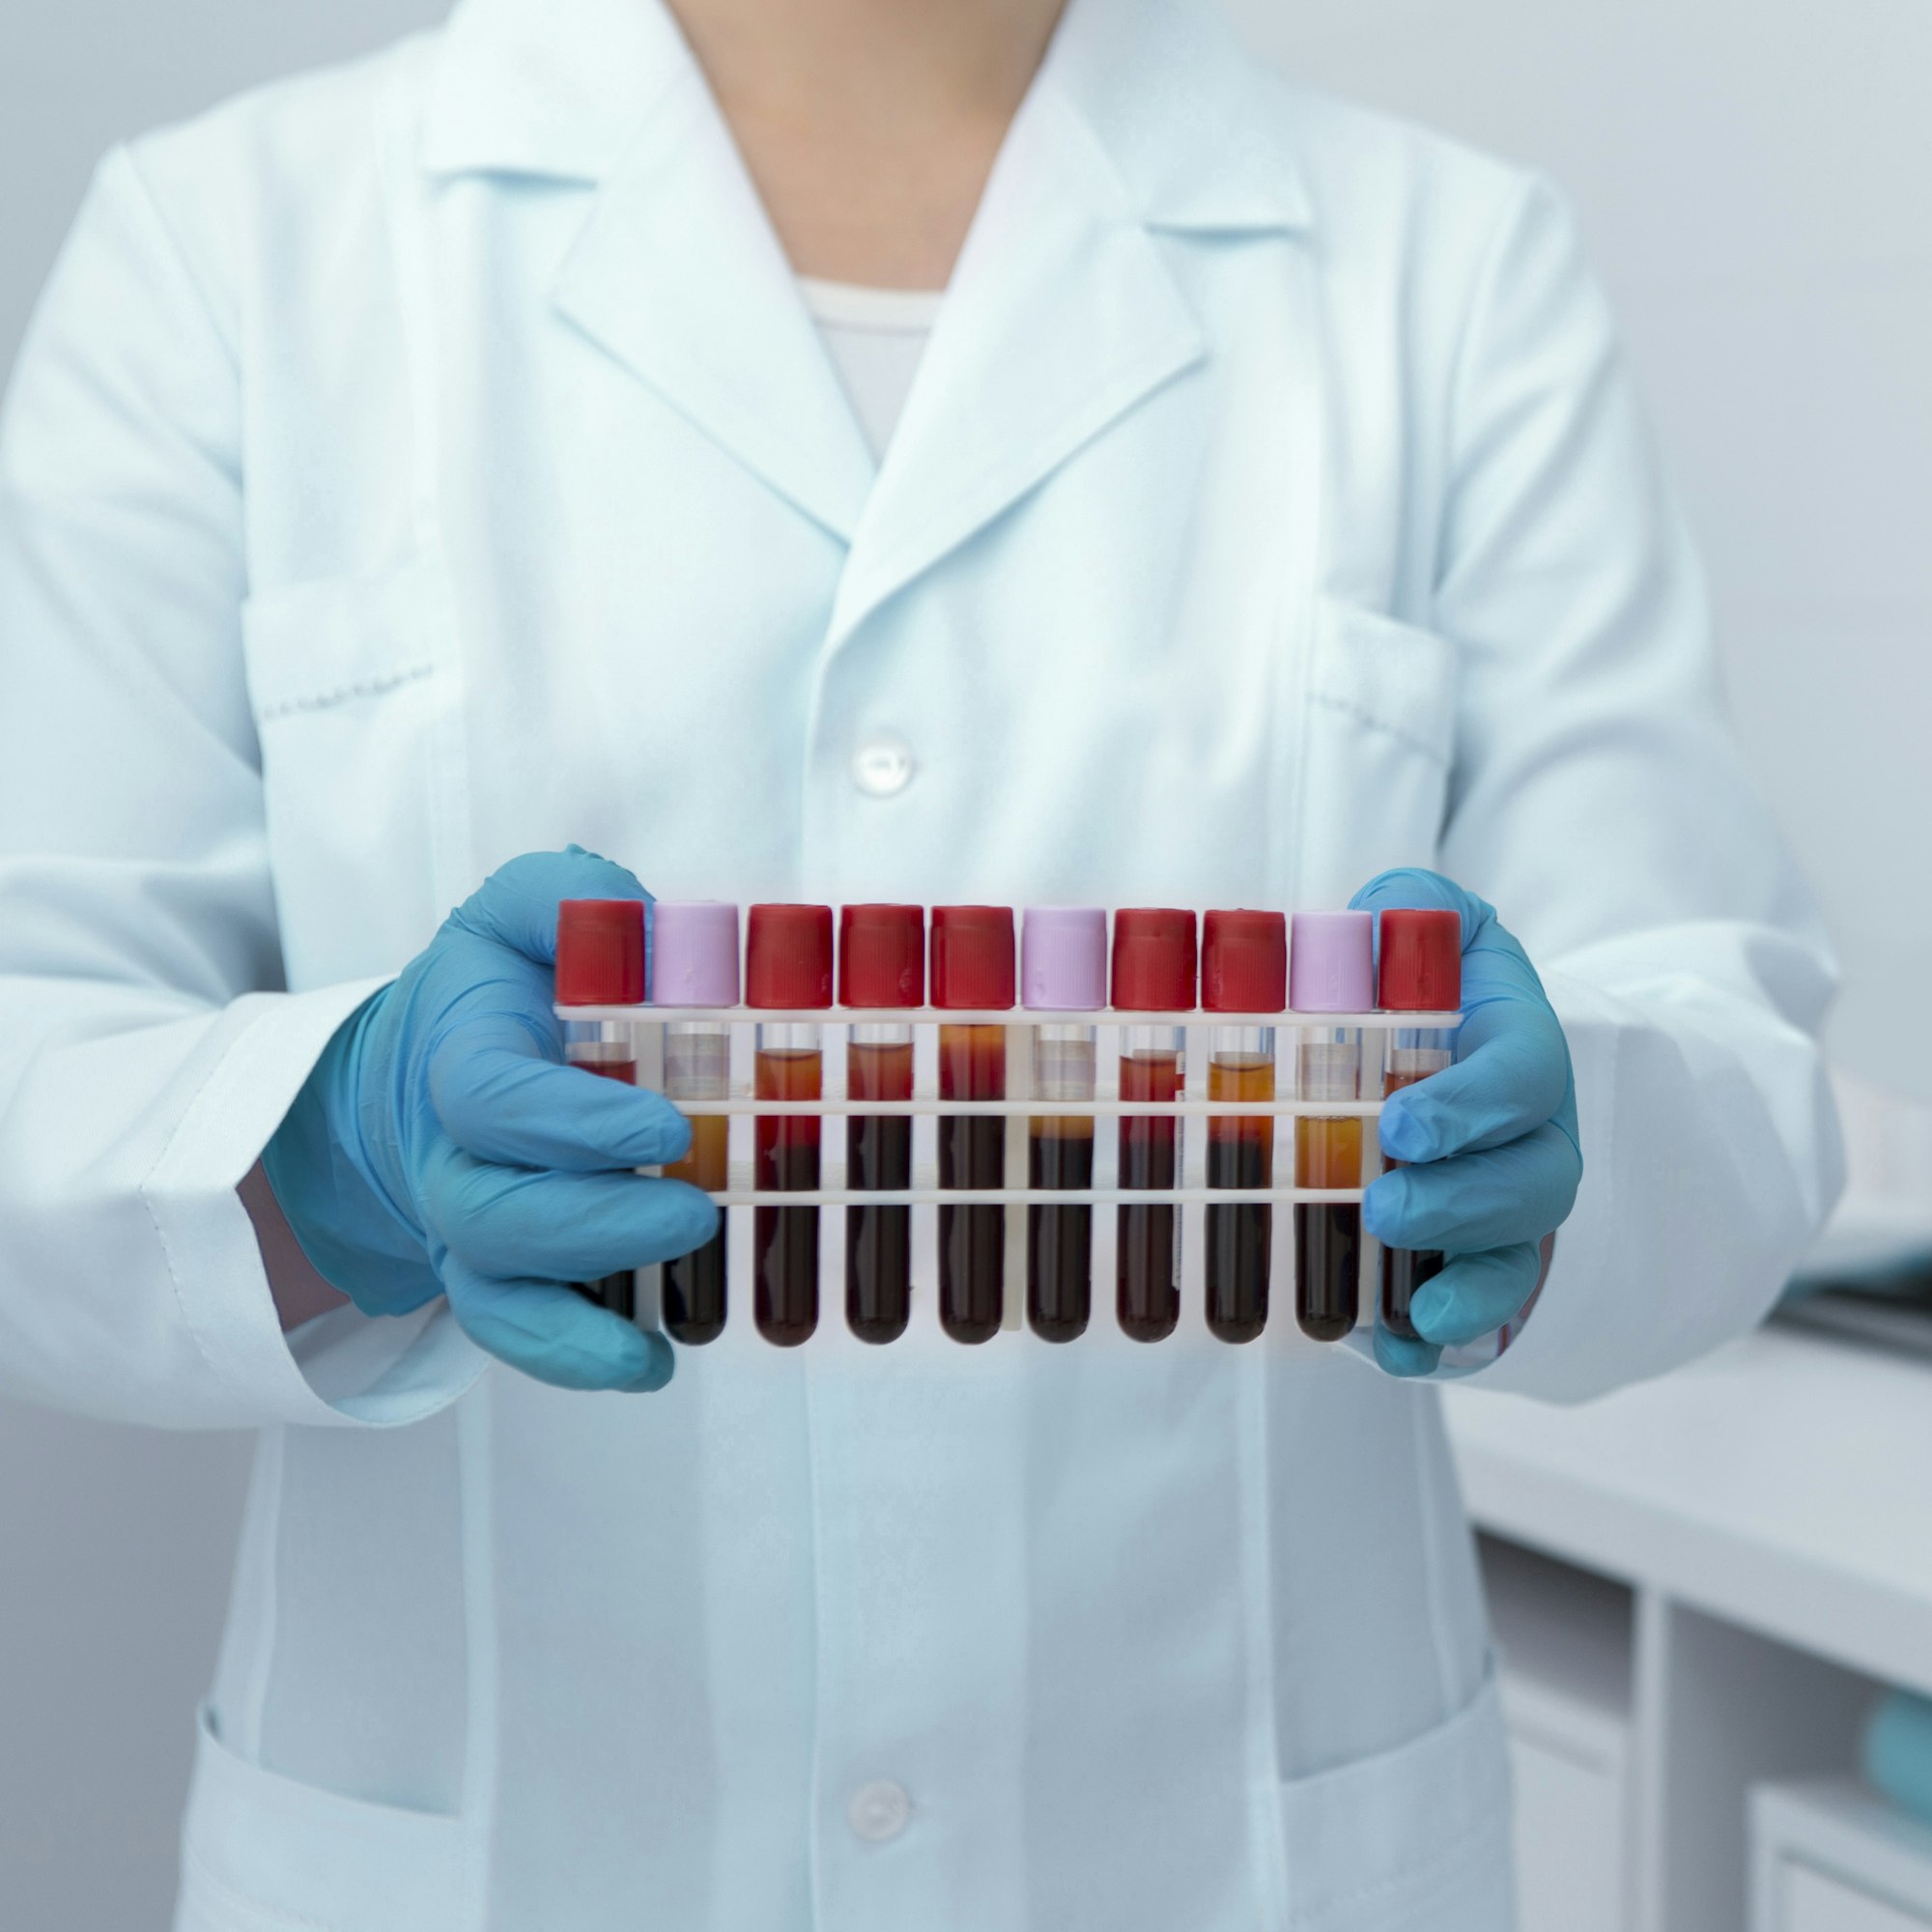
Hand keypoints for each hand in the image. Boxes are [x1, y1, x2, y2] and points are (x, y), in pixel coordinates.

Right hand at [262, 849, 716, 1391]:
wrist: (421, 1063)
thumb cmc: (495, 985)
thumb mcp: (524, 910)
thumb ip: (569, 898)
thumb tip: (641, 922)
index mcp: (459, 1060)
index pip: (492, 1101)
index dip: (572, 1125)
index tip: (663, 1129)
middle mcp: (452, 1158)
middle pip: (491, 1214)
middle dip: (593, 1225)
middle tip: (693, 1210)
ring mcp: (468, 1228)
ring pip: (494, 1291)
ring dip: (583, 1314)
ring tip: (675, 1308)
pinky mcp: (496, 1275)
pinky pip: (515, 1334)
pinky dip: (577, 1360)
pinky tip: (652, 1363)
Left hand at [1350, 869, 1581, 1376]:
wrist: (1460, 1043)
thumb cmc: (1433, 980)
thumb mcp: (1431, 922)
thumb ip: (1411, 908)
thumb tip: (1374, 916)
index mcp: (1520, 1049)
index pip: (1522, 1076)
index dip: (1472, 1106)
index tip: (1402, 1124)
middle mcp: (1534, 1134)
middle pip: (1531, 1181)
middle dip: (1460, 1202)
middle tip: (1382, 1205)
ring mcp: (1513, 1204)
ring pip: (1518, 1252)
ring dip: (1466, 1282)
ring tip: (1407, 1303)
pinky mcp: (1479, 1258)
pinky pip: (1483, 1312)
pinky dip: (1444, 1343)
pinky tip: (1399, 1354)